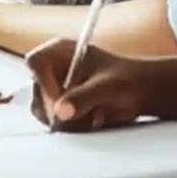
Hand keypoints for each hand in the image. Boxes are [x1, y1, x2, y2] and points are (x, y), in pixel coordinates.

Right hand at [24, 38, 145, 131]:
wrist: (141, 92)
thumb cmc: (127, 79)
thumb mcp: (108, 86)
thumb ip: (84, 97)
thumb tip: (61, 112)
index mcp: (60, 51)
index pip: (36, 62)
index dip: (43, 81)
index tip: (60, 100)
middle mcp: (52, 69)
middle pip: (37, 91)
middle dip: (58, 107)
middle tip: (83, 114)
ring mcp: (54, 89)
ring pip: (42, 110)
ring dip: (66, 119)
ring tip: (93, 115)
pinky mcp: (59, 108)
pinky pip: (53, 122)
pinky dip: (71, 126)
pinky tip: (92, 119)